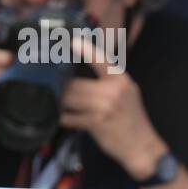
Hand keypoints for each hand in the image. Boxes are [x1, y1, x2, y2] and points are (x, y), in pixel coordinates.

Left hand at [59, 34, 166, 180]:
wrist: (142, 146)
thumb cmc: (132, 117)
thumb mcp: (127, 91)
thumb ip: (110, 78)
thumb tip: (86, 64)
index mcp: (120, 80)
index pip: (101, 60)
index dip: (86, 50)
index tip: (72, 41)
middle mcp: (112, 91)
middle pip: (76, 82)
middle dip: (60, 83)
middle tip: (45, 79)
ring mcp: (103, 107)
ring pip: (70, 97)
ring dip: (57, 98)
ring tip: (46, 95)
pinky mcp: (95, 123)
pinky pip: (70, 117)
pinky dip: (60, 116)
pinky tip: (52, 115)